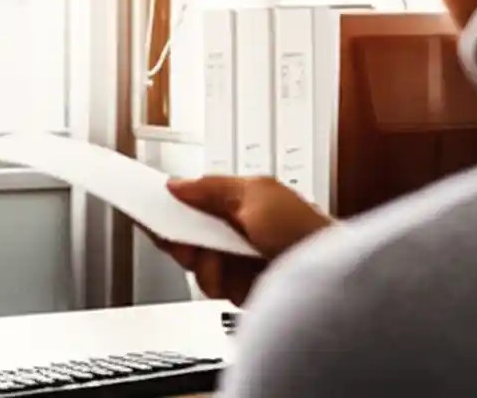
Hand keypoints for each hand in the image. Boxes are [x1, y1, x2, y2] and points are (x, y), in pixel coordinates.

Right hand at [154, 176, 333, 305]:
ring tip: (230, 258)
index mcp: (247, 203)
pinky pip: (211, 286)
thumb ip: (211, 187)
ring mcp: (241, 264)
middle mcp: (242, 233)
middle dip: (187, 237)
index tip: (145, 200)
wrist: (331, 284)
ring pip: (197, 263)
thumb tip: (177, 184)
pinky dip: (220, 282)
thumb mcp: (255, 193)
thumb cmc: (308, 233)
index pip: (197, 200)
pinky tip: (240, 277)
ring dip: (207, 262)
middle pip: (189, 233)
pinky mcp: (242, 292)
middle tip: (190, 236)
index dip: (171, 202)